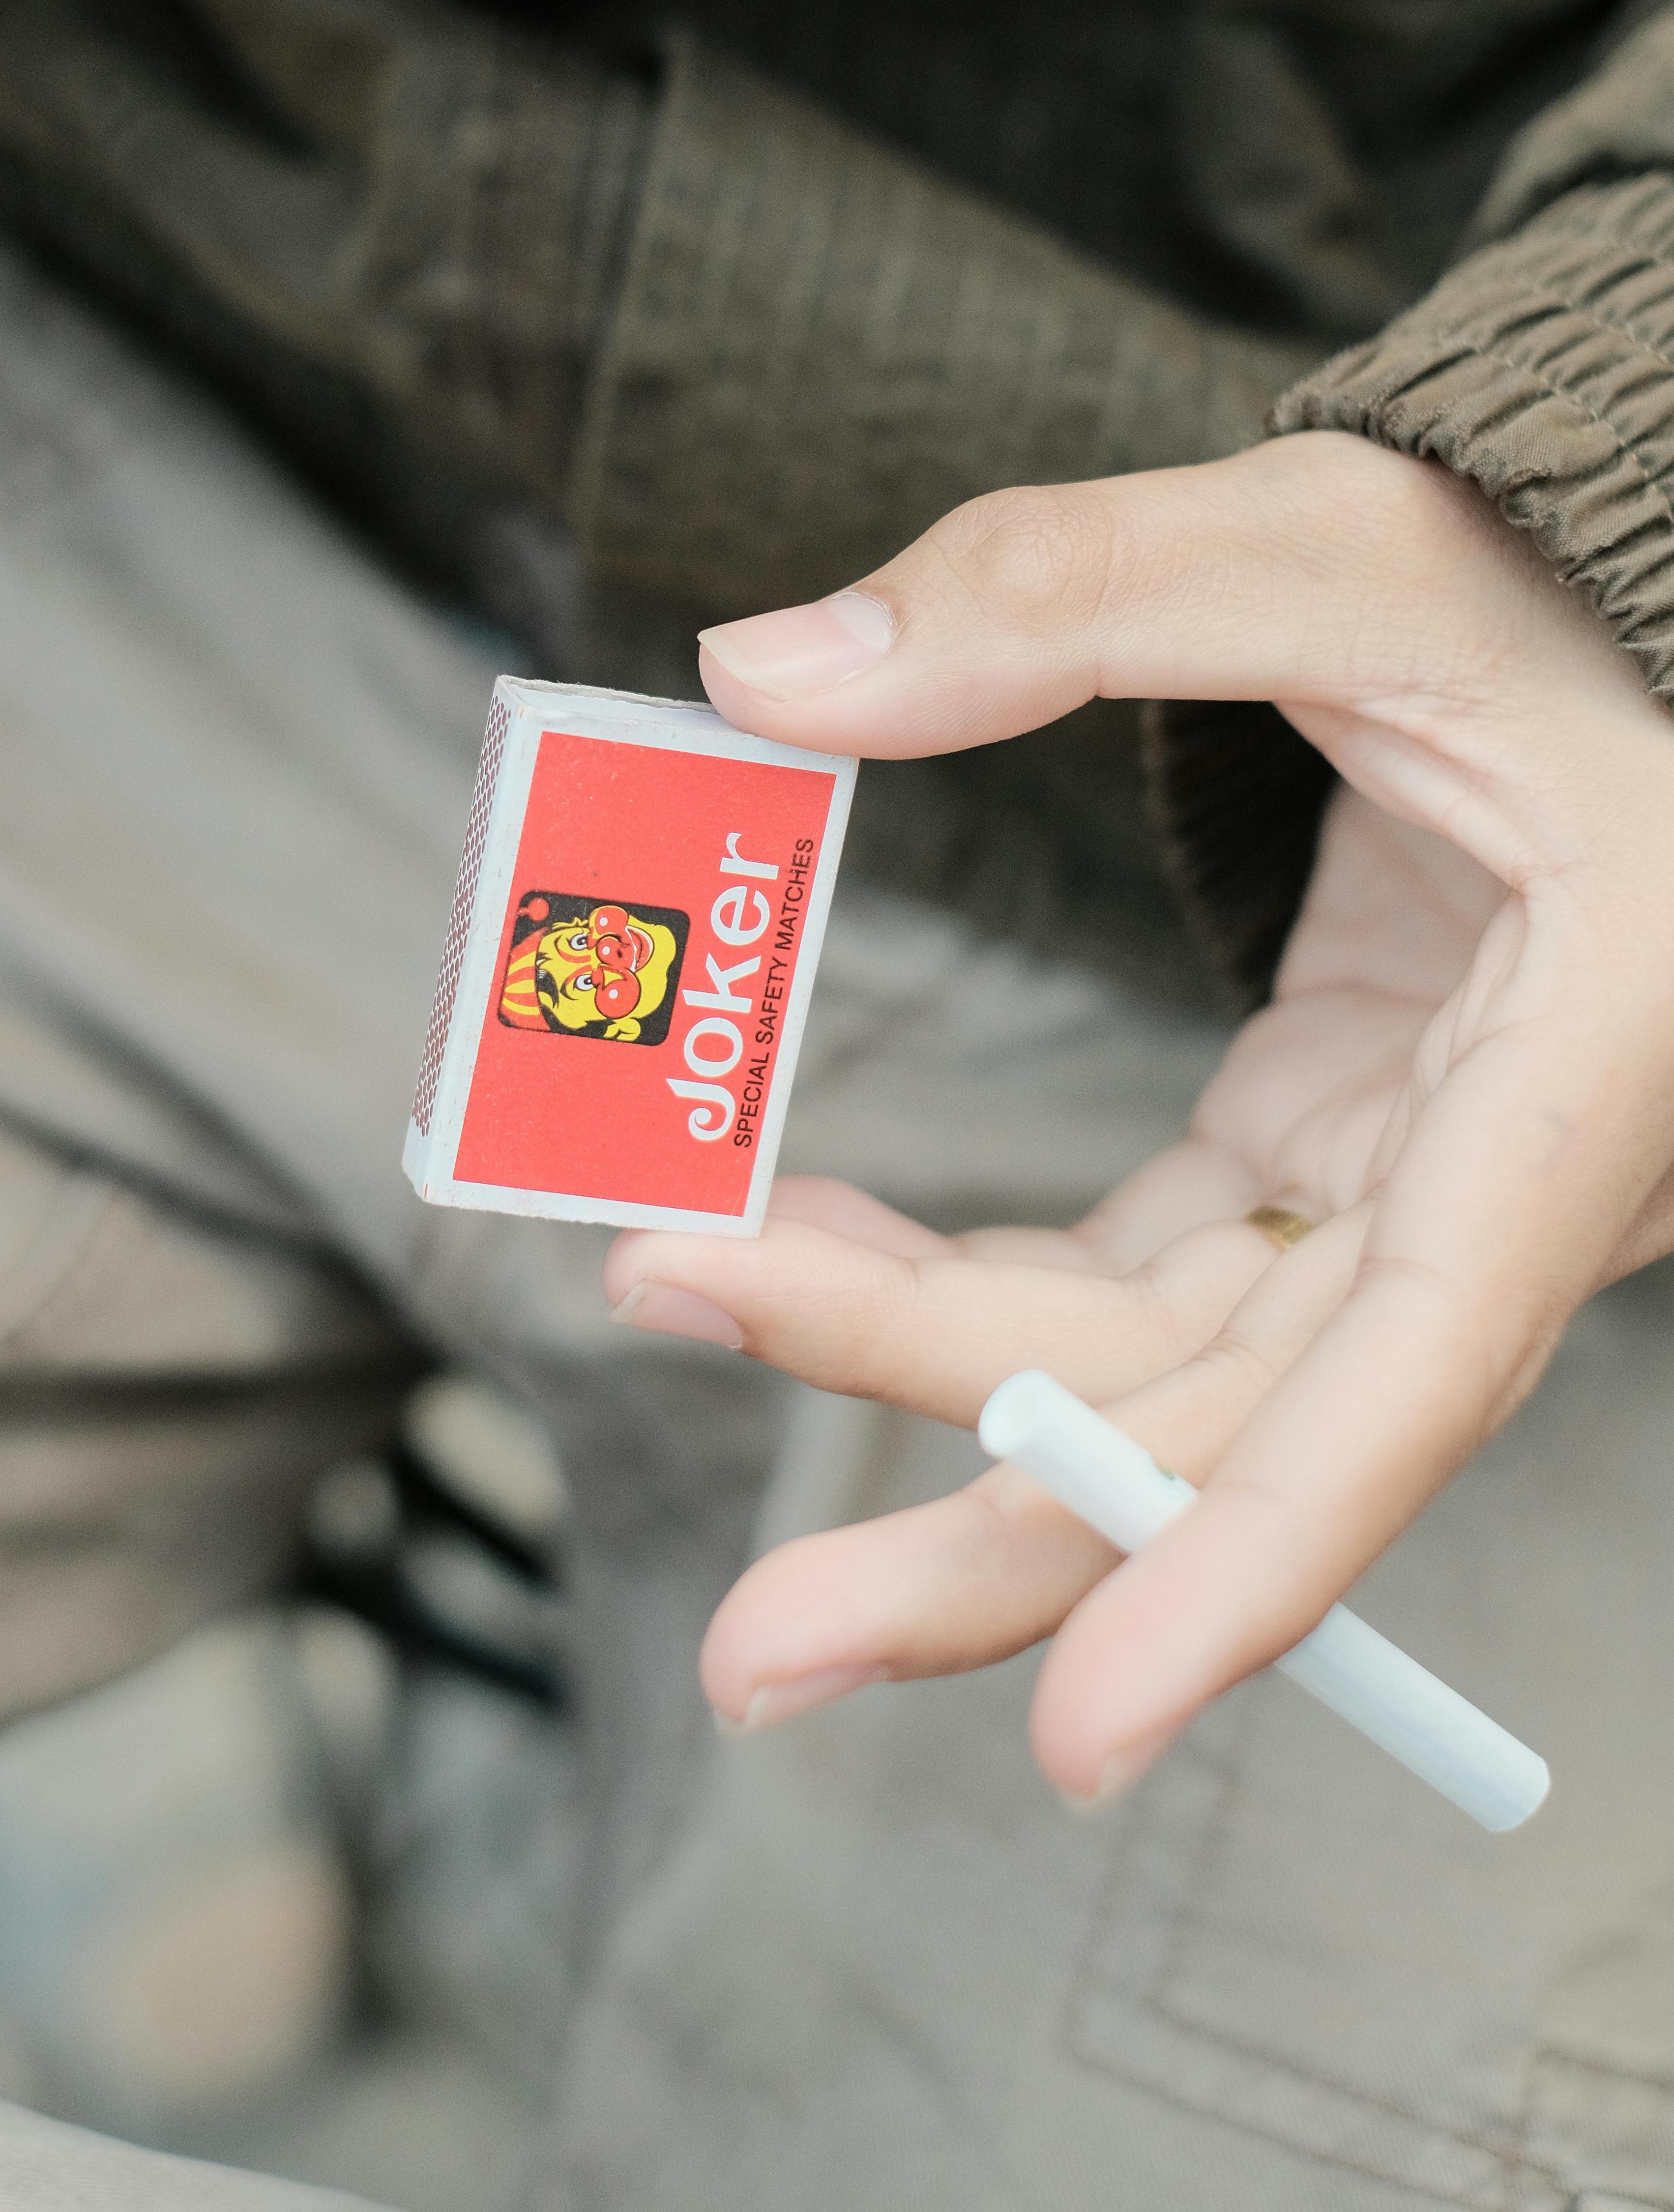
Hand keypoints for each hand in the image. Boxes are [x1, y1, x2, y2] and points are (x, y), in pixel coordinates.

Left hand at [602, 434, 1673, 1802]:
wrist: (1617, 602)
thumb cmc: (1542, 575)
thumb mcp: (1337, 544)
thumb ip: (1063, 593)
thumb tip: (763, 676)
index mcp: (1582, 1078)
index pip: (1418, 1377)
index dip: (1250, 1567)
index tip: (1080, 1733)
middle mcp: (1496, 1186)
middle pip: (1236, 1434)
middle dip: (990, 1537)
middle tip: (753, 1642)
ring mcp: (1399, 1183)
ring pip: (1160, 1377)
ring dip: (929, 1385)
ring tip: (696, 1325)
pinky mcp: (1322, 1148)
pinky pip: (1138, 1279)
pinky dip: (968, 1274)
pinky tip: (808, 1238)